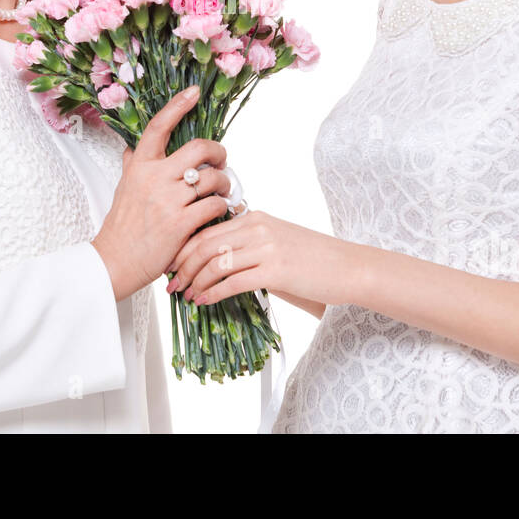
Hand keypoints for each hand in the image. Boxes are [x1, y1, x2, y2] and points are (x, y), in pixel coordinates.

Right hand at [91, 86, 232, 301]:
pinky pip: (214, 206)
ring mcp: (168, 200)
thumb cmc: (122, 226)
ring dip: (225, 184)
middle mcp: (154, 178)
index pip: (159, 127)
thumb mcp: (123, 188)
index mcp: (140, 166)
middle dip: (219, 152)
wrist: (115, 261)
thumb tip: (133, 147)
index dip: (178, 106)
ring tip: (223, 192)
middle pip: (199, 149)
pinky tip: (219, 212)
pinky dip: (222, 207)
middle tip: (222, 161)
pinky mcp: (181, 223)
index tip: (193, 92)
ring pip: (212, 179)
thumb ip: (132, 165)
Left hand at [164, 209, 353, 307]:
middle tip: (170, 284)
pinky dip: (213, 293)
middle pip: (204, 244)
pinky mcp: (275, 270)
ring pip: (215, 263)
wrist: (349, 267)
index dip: (183, 248)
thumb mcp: (276, 241)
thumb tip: (216, 261)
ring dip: (194, 281)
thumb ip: (248, 245)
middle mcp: (257, 227)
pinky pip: (233, 281)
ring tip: (186, 295)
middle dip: (182, 265)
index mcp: (254, 217)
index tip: (171, 265)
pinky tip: (204, 301)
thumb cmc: (313, 258)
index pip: (207, 229)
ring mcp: (266, 248)